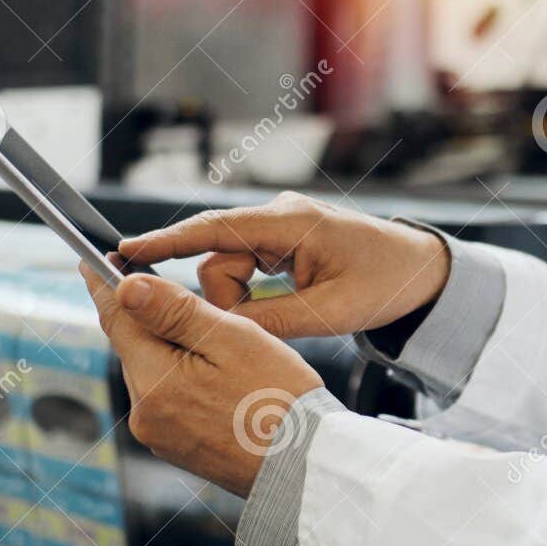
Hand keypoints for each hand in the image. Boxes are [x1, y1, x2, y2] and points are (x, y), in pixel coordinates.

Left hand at [81, 265, 323, 495]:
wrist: (306, 466)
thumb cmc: (279, 400)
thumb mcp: (232, 339)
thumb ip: (175, 310)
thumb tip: (125, 286)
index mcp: (155, 382)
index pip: (116, 319)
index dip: (105, 284)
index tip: (94, 261)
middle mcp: (145, 414)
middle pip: (135, 346)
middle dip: (153, 320)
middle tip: (186, 301)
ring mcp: (159, 436)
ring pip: (152, 372)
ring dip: (172, 351)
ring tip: (220, 350)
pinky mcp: (176, 449)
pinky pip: (167, 399)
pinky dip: (183, 380)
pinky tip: (220, 380)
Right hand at [118, 192, 450, 339]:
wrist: (420, 270)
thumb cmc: (384, 283)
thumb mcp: (330, 312)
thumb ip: (271, 319)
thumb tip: (221, 327)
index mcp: (289, 223)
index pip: (213, 228)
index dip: (166, 242)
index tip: (126, 253)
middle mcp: (278, 218)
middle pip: (218, 259)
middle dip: (229, 298)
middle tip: (273, 322)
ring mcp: (279, 229)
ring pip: (229, 268)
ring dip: (245, 300)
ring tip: (294, 314)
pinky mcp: (282, 243)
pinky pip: (247, 269)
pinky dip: (253, 294)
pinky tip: (283, 307)